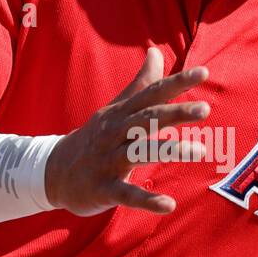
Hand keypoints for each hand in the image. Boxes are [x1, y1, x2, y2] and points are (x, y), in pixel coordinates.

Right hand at [44, 47, 209, 215]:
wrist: (53, 172)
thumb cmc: (94, 138)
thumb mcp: (115, 109)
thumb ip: (140, 84)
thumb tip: (156, 51)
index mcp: (121, 114)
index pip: (151, 94)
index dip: (176, 83)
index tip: (203, 73)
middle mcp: (115, 133)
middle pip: (147, 119)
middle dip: (175, 113)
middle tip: (204, 108)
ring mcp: (108, 161)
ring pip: (140, 153)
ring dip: (169, 150)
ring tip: (200, 150)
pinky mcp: (104, 189)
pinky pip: (127, 195)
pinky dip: (147, 201)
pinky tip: (169, 205)